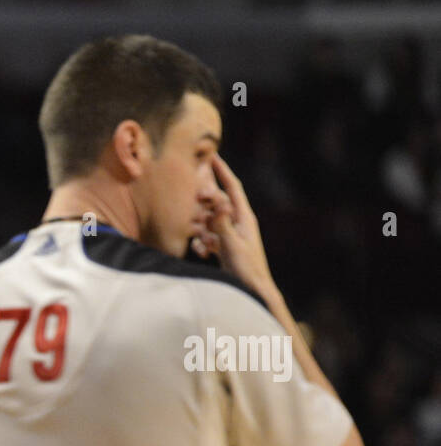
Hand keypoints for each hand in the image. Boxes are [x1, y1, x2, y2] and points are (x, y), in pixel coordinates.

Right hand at [191, 155, 274, 294]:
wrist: (253, 290)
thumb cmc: (246, 268)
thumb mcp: (232, 246)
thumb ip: (222, 224)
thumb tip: (216, 205)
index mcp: (244, 217)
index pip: (232, 188)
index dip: (222, 171)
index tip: (212, 156)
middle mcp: (238, 222)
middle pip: (217, 203)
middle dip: (204, 203)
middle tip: (193, 202)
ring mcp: (230, 235)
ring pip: (209, 221)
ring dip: (201, 227)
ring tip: (200, 237)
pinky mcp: (224, 247)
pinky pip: (208, 237)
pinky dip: (201, 243)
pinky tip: (201, 253)